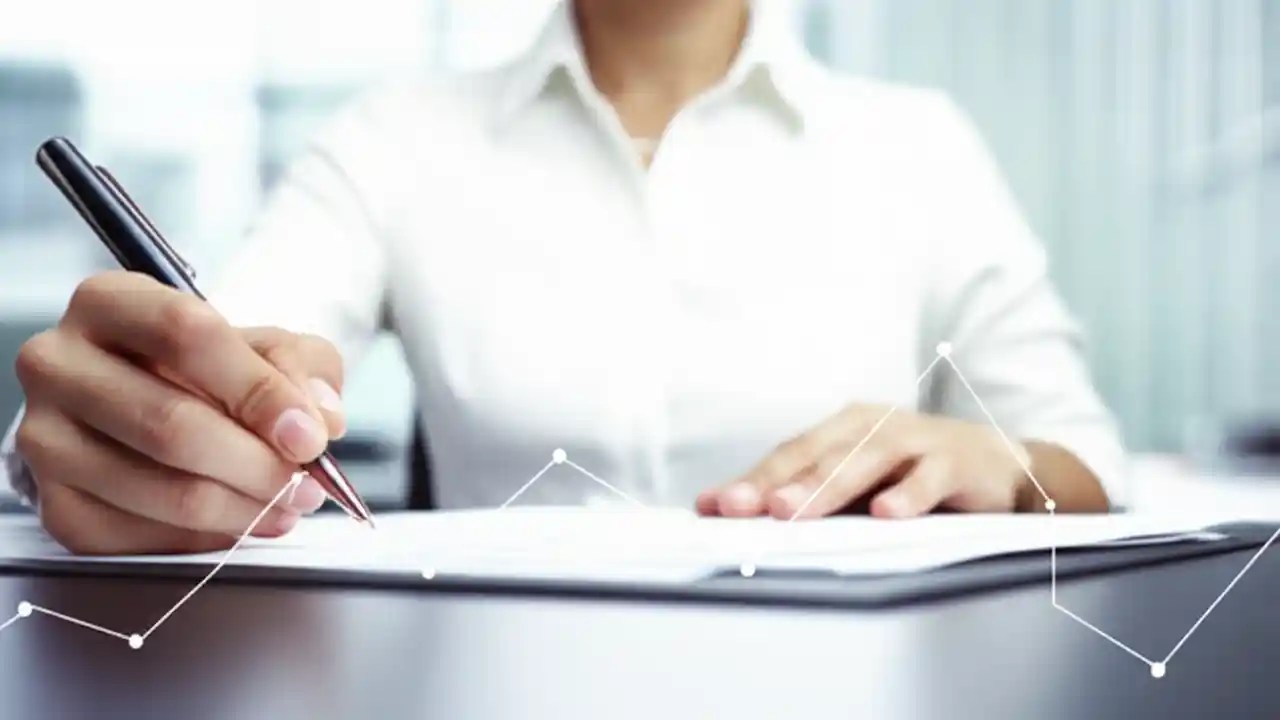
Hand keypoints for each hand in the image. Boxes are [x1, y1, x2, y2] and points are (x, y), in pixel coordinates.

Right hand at [14, 271, 345, 553]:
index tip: (309, 435)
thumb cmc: (208, 371)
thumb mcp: (266, 346)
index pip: (186, 334)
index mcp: (109, 303)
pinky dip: (208, 536)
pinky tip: (239, 518)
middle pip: (171, 423)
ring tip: (287, 504)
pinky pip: (142, 536)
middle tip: (307, 484)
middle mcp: (59, 364)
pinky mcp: (57, 504)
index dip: (258, 390)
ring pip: (161, 488)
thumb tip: (318, 419)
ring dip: (243, 508)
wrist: (151, 406)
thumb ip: (300, 369)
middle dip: (258, 464)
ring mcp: (46, 438)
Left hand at [696, 404, 1038, 519]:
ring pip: (863, 462)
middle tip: (738, 508)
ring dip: (824, 487)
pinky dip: (906, 495)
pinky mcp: (954, 461)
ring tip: (791, 511)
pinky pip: (927, 478)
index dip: (749, 480)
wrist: (1000, 464)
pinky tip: (886, 514)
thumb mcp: (859, 481)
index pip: (787, 455)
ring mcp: (913, 440)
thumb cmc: (914, 473)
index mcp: (842, 429)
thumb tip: (723, 510)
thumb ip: (804, 493)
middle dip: (773, 482)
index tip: (712, 507)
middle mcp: (871, 427)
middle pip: (815, 455)